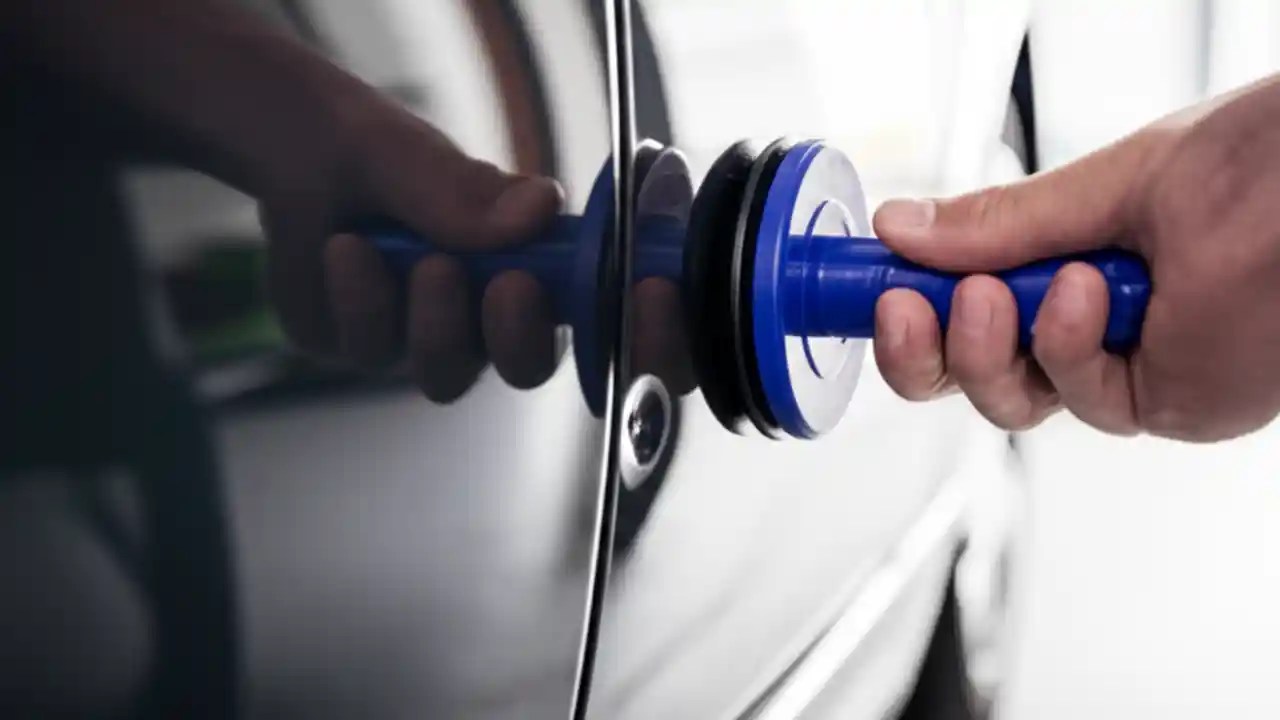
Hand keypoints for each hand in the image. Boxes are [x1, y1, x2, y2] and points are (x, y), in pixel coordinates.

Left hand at [257, 88, 562, 401]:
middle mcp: (486, 313)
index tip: (545, 282)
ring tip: (382, 246)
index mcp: (529, 262)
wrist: (283, 152)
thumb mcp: (410, 155)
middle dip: (511, 335)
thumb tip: (541, 207)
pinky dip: (356, 299)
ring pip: (445, 372)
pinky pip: (370, 351)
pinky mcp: (360, 347)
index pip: (582, 314)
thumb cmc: (369, 147)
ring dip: (427, 319)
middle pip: (525, 367)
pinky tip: (341, 250)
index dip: (590, 320)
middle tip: (494, 280)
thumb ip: (465, 189)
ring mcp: (423, 339)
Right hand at [872, 74, 1279, 441]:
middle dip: (924, 347)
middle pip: (972, 377)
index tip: (866, 287)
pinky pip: (1081, 403)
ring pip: (1014, 402)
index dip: (910, 310)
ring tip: (1002, 291)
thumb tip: (901, 230)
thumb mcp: (1103, 185)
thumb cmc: (1261, 165)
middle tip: (899, 304)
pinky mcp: (1168, 404)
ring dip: (993, 346)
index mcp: (1072, 269)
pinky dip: (1067, 347)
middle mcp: (1095, 330)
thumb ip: (998, 222)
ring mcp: (1131, 373)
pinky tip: (1089, 294)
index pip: (966, 311)